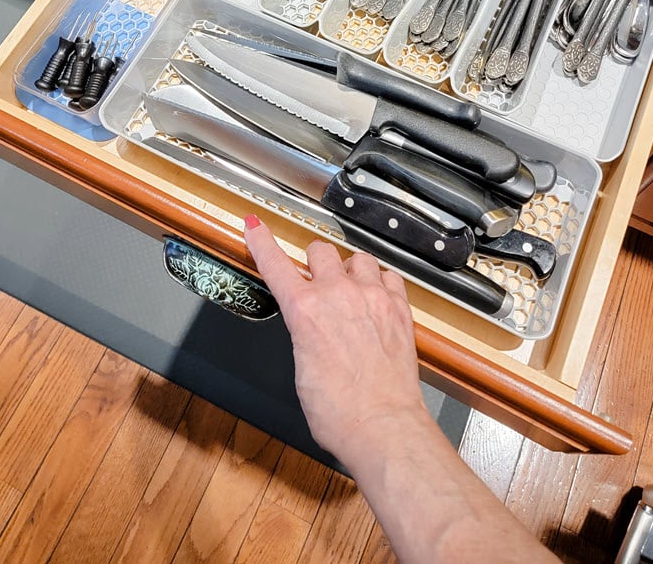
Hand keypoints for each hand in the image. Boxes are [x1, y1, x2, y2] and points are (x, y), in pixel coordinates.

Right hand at [244, 214, 428, 460]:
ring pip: (356, 258)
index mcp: (305, 311)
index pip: (275, 264)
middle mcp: (338, 294)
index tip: (255, 225)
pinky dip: (379, 282)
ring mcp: (371, 296)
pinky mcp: (398, 306)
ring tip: (351, 293)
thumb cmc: (340, 412)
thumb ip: (305, 333)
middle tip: (318, 284)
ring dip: (349, 270)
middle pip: (320, 251)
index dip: (261, 241)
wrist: (382, 426)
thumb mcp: (302, 370)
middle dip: (315, 264)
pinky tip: (376, 299)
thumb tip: (311, 326)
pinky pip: (387, 275)